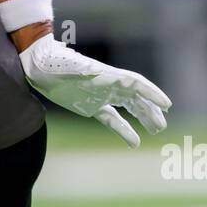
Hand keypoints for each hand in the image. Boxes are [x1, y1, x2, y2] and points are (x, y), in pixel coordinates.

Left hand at [19, 33, 170, 147]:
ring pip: (129, 107)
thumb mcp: (71, 68)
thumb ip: (85, 71)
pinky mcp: (90, 106)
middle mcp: (108, 84)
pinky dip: (124, 130)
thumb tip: (95, 71)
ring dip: (143, 117)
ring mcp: (101, 95)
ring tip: (156, 130)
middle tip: (162, 125)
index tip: (167, 104)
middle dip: (151, 110)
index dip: (152, 93)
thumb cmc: (56, 63)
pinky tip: (134, 143)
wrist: (40, 65)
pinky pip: (113, 119)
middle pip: (137, 97)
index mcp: (107, 75)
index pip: (136, 83)